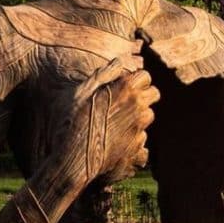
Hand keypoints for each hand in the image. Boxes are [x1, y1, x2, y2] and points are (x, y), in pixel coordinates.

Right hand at [59, 46, 160, 186]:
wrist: (71, 160)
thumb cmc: (72, 122)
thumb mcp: (82, 92)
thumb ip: (104, 74)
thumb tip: (119, 62)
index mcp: (126, 90)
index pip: (145, 77)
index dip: (135, 80)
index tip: (126, 85)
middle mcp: (138, 109)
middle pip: (153, 96)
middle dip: (142, 96)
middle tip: (124, 102)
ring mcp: (139, 132)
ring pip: (147, 119)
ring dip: (137, 119)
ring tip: (116, 124)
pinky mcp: (137, 153)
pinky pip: (142, 144)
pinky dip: (133, 144)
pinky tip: (117, 145)